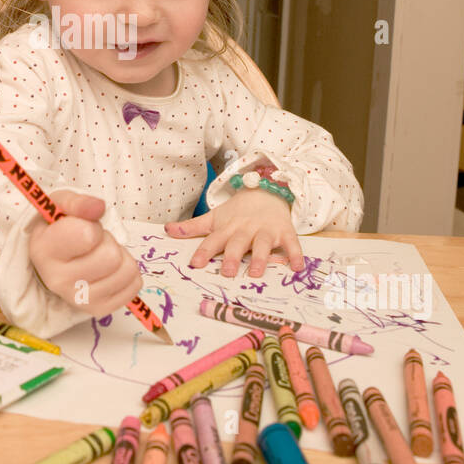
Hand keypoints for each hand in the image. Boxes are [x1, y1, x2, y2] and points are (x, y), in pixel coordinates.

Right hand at [29, 190, 141, 316]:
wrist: (54, 258)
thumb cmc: (59, 228)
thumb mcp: (61, 205)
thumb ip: (78, 202)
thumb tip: (97, 208)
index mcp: (44, 250)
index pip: (87, 235)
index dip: (93, 226)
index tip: (83, 227)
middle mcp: (57, 280)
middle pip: (111, 256)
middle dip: (108, 241)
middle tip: (94, 241)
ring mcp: (78, 299)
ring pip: (126, 270)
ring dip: (120, 255)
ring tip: (101, 253)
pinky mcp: (98, 309)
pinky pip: (134, 285)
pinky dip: (128, 273)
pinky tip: (109, 269)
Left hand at [164, 188, 304, 277]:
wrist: (267, 191)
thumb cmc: (237, 212)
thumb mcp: (215, 218)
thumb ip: (193, 227)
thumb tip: (166, 230)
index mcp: (227, 228)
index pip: (212, 240)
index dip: (203, 251)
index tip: (195, 264)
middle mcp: (245, 229)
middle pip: (237, 243)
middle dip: (232, 256)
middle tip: (226, 272)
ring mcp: (266, 230)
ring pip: (262, 244)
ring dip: (260, 258)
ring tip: (255, 273)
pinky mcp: (284, 232)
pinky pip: (291, 244)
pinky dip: (295, 254)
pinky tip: (297, 268)